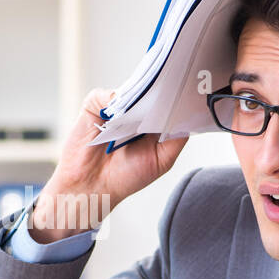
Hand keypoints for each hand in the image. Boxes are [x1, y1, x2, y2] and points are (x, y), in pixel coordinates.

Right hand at [30, 88, 187, 242]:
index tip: (187, 94)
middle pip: (150, 92)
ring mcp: (115, 109)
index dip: (175, 98)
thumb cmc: (125, 177)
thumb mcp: (162, 160)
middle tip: (169, 92)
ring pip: (129, 91)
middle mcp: (134, 113)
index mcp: (151, 124)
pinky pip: (106, 96)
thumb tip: (185, 115)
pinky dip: (112, 102)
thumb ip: (176, 138)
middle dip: (160, 92)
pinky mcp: (94, 107)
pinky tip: (116, 117)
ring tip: (143, 109)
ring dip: (137, 97)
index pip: (166, 103)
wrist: (92, 187)